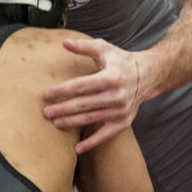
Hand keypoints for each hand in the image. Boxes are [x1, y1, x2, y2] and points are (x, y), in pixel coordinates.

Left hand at [42, 37, 148, 154]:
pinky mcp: (123, 122)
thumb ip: (83, 46)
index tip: (46, 94)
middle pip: (83, 104)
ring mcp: (120, 111)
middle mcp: (117, 95)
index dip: (63, 90)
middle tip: (45, 112)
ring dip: (71, 122)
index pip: (81, 86)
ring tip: (55, 123)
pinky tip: (77, 149)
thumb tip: (63, 42)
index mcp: (111, 77)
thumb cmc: (120, 61)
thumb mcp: (104, 49)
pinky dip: (91, 143)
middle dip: (62, 109)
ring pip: (91, 118)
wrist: (146, 76)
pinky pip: (105, 135)